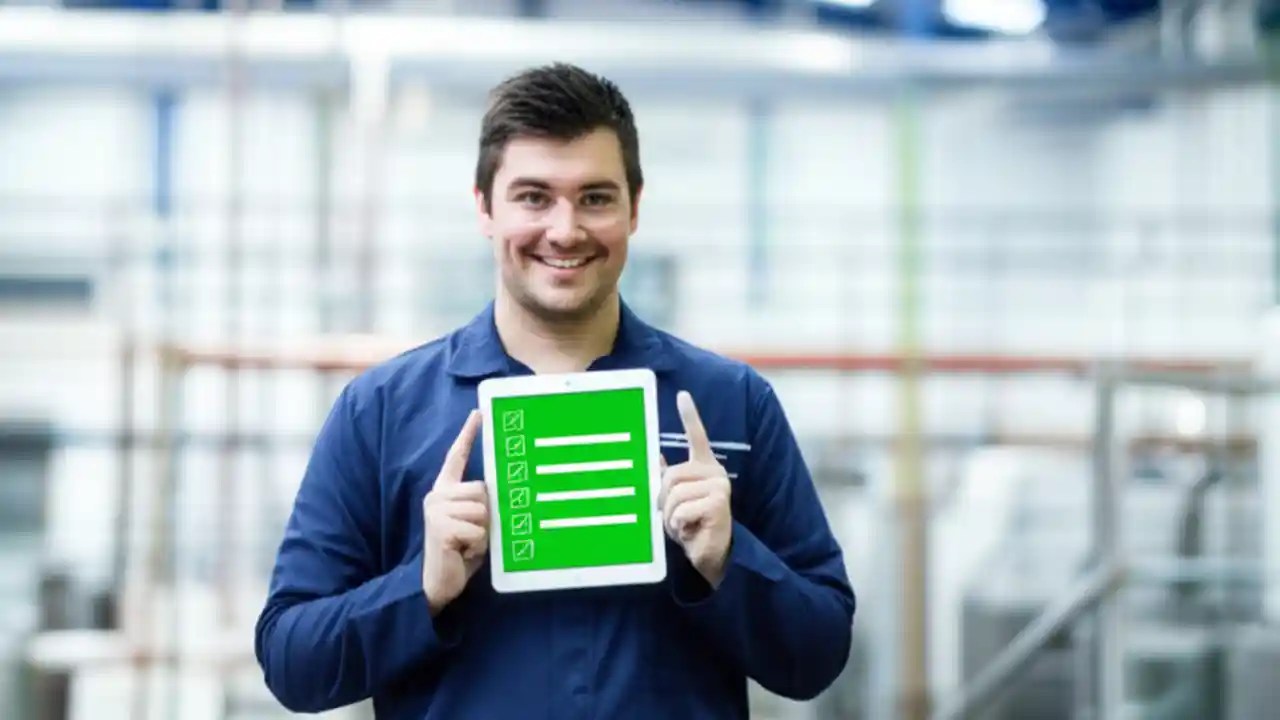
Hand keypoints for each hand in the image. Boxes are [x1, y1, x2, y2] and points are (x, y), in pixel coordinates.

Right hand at [422, 409, 488, 615]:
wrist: (434, 584)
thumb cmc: (459, 553)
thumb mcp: (472, 523)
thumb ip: (480, 505)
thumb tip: (497, 493)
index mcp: (445, 491)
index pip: (456, 457)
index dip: (468, 434)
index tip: (479, 413)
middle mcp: (437, 495)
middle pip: (483, 490)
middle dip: (487, 516)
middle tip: (472, 536)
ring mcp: (436, 510)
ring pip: (483, 511)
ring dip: (483, 534)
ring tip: (467, 545)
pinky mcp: (439, 527)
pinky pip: (477, 531)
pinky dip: (477, 547)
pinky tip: (462, 554)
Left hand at [659, 391, 732, 587]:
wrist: (712, 555)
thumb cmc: (693, 526)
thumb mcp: (676, 501)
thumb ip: (668, 480)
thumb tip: (655, 457)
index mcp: (704, 467)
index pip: (698, 437)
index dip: (690, 415)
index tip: (682, 395)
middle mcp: (715, 472)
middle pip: (670, 475)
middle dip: (664, 501)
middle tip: (675, 517)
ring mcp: (719, 486)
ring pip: (674, 493)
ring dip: (670, 516)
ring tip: (684, 525)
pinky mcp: (719, 502)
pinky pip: (682, 509)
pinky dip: (679, 525)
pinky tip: (692, 530)